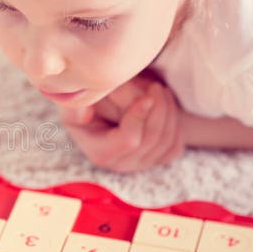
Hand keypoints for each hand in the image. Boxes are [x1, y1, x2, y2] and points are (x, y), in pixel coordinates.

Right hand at [59, 81, 184, 171]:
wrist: (102, 106)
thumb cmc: (87, 101)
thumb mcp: (77, 101)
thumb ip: (79, 105)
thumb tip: (84, 113)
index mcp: (100, 153)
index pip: (128, 141)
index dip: (139, 117)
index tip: (146, 96)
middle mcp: (120, 164)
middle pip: (152, 139)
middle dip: (158, 110)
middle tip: (155, 86)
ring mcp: (140, 164)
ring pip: (167, 140)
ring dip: (168, 112)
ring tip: (159, 90)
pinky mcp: (156, 159)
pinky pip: (175, 145)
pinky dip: (175, 124)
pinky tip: (165, 106)